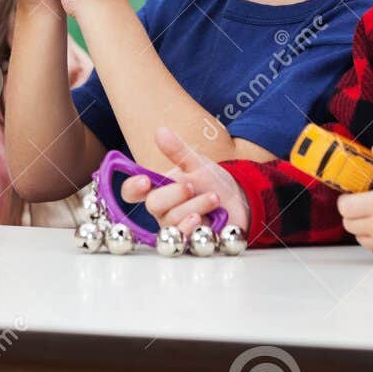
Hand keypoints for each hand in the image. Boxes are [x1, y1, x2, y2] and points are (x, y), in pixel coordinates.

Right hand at [118, 127, 250, 235]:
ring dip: (195, 206)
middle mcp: (163, 211)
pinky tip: (206, 219)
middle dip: (173, 193)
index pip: (132, 192)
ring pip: (172, 220)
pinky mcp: (190, 240)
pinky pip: (184, 239)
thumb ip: (177, 150)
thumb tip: (160, 131)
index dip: (133, 187)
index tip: (145, 180)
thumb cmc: (212, 182)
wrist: (240, 201)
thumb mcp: (197, 163)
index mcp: (158, 189)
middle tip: (192, 186)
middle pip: (153, 205)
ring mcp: (175, 227)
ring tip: (214, 198)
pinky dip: (194, 227)